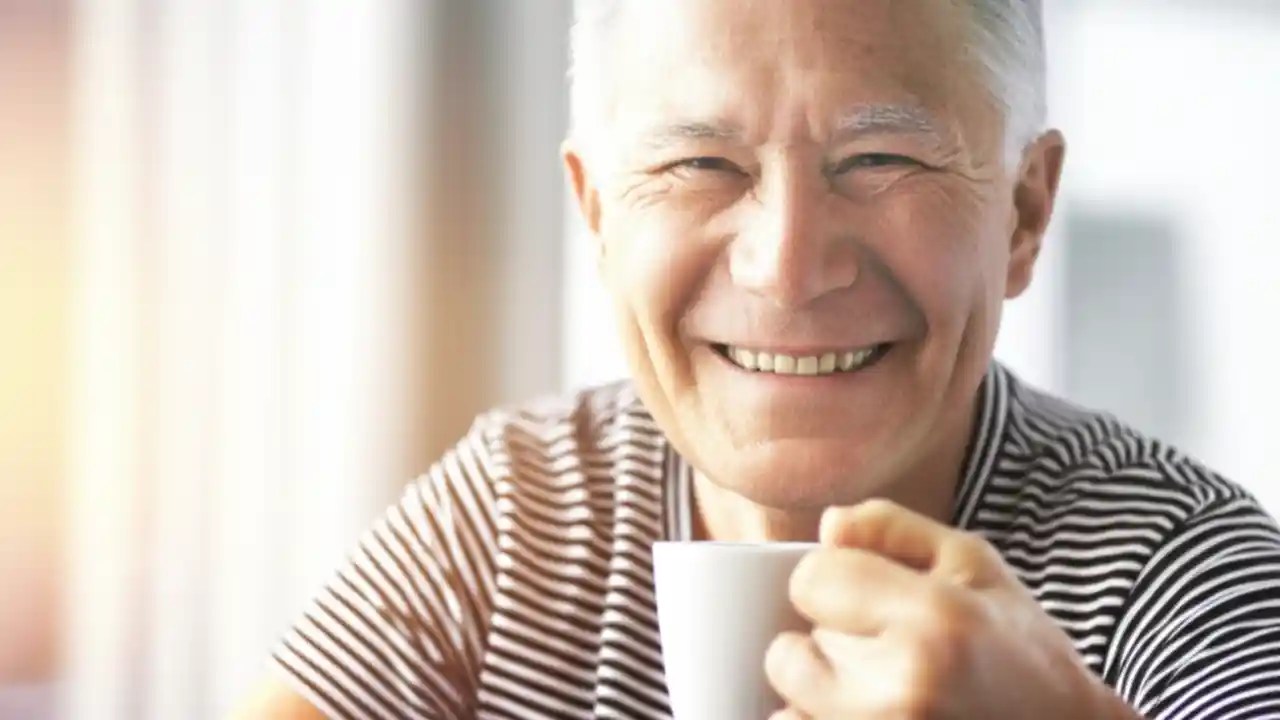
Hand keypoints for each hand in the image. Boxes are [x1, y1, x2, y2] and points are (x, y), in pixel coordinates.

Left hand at [764, 500, 1141, 718]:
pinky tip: (874, 715)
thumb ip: (890, 529)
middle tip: (891, 658)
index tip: (870, 600)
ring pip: (789, 706)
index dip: (834, 583)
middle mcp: (902, 689)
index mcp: (933, 621)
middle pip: (791, 651)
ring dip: (818, 700)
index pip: (810, 582)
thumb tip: (826, 527)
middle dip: (831, 647)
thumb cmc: (1018, 649)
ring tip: (882, 695)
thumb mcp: (972, 564)